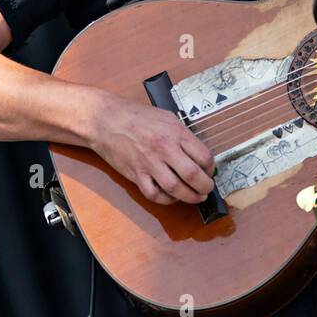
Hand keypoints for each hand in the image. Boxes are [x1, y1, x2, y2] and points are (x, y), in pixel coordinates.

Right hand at [86, 91, 215, 204]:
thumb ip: (183, 135)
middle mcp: (165, 149)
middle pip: (193, 176)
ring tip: (195, 197)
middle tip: (206, 190)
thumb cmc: (136, 116)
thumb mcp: (167, 117)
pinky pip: (155, 194)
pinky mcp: (136, 175)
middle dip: (205, 187)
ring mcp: (150, 164)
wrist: (105, 119)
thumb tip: (198, 153)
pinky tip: (171, 196)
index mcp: (176, 133)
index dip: (211, 169)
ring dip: (190, 197)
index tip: (210, 172)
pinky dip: (166, 200)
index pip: (204, 157)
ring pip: (176, 189)